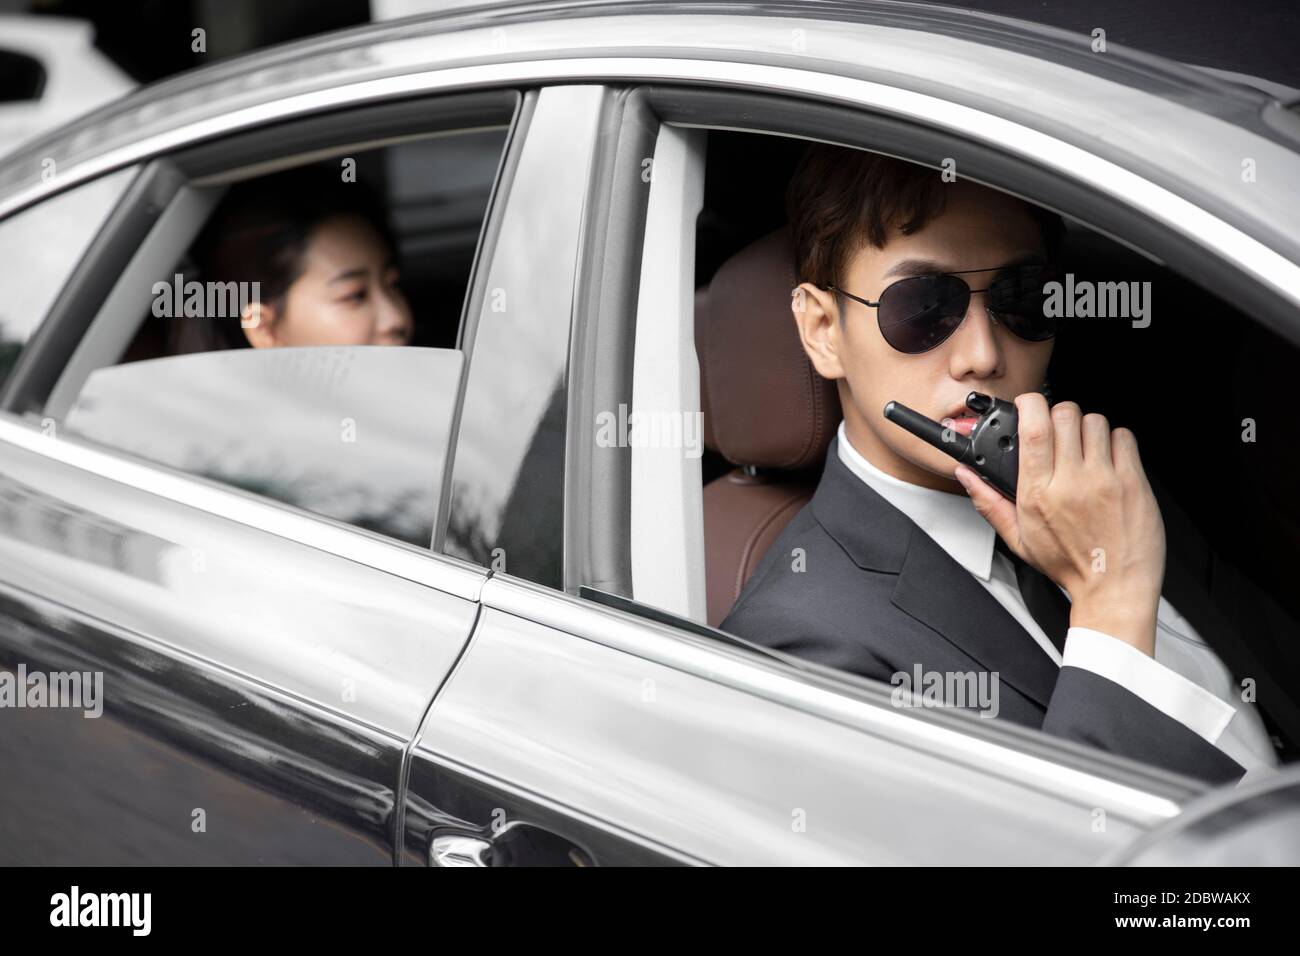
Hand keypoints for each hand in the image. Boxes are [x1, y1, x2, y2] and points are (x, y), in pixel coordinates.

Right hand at [953, 393, 1163, 656]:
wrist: (1114, 588)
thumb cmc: (1069, 566)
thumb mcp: (1018, 538)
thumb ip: (989, 502)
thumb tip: (966, 476)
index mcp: (1038, 493)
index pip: (1033, 428)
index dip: (1030, 404)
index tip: (1029, 405)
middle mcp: (1071, 482)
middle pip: (1065, 415)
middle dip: (1059, 416)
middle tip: (1058, 432)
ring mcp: (1105, 480)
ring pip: (1095, 422)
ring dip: (1086, 428)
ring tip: (1084, 448)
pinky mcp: (1133, 482)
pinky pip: (1124, 438)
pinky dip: (1114, 440)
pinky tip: (1107, 458)